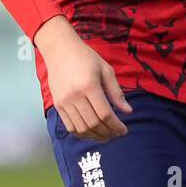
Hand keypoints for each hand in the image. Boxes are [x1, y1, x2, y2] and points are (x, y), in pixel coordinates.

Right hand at [35, 15, 131, 140]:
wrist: (60, 50)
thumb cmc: (85, 57)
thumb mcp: (106, 70)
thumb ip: (116, 92)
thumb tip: (128, 111)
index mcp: (89, 86)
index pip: (104, 114)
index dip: (116, 126)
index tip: (124, 130)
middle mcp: (74, 96)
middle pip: (93, 123)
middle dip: (108, 133)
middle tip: (117, 134)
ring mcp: (64, 102)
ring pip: (81, 128)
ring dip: (96, 136)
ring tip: (106, 136)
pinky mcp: (57, 105)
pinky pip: (69, 126)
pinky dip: (82, 134)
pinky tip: (92, 133)